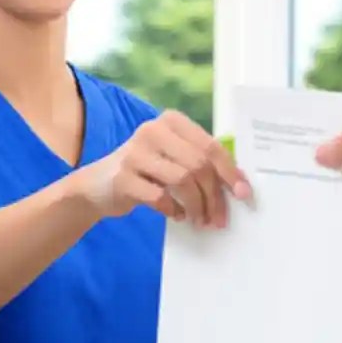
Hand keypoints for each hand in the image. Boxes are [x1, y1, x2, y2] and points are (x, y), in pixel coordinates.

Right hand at [73, 110, 251, 227]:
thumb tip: (238, 183)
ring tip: (200, 220)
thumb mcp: (172, 157)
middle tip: (219, 219)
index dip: (230, 172)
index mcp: (171, 121)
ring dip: (197, 206)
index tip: (243, 194)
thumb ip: (200, 162)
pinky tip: (177, 215)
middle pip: (198, 165)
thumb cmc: (146, 171)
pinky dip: (174, 210)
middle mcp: (153, 131)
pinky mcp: (123, 178)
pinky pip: (160, 197)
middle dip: (214, 196)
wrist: (98, 185)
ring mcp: (136, 153)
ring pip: (183, 180)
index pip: (210, 146)